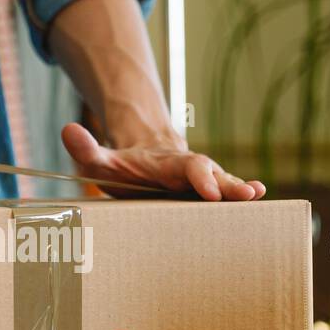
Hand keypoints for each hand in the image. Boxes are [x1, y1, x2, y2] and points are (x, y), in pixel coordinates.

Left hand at [60, 123, 265, 200]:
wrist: (143, 157)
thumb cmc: (124, 166)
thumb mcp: (101, 159)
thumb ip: (87, 148)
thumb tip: (67, 129)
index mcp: (168, 164)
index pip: (186, 168)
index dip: (198, 177)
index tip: (208, 189)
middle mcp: (192, 170)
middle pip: (213, 174)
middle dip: (229, 184)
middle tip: (247, 194)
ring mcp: (203, 182)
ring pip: (225, 185)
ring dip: (240, 191)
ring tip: (258, 196)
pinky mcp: (208, 194)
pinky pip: (227, 196)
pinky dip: (242, 199)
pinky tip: (261, 201)